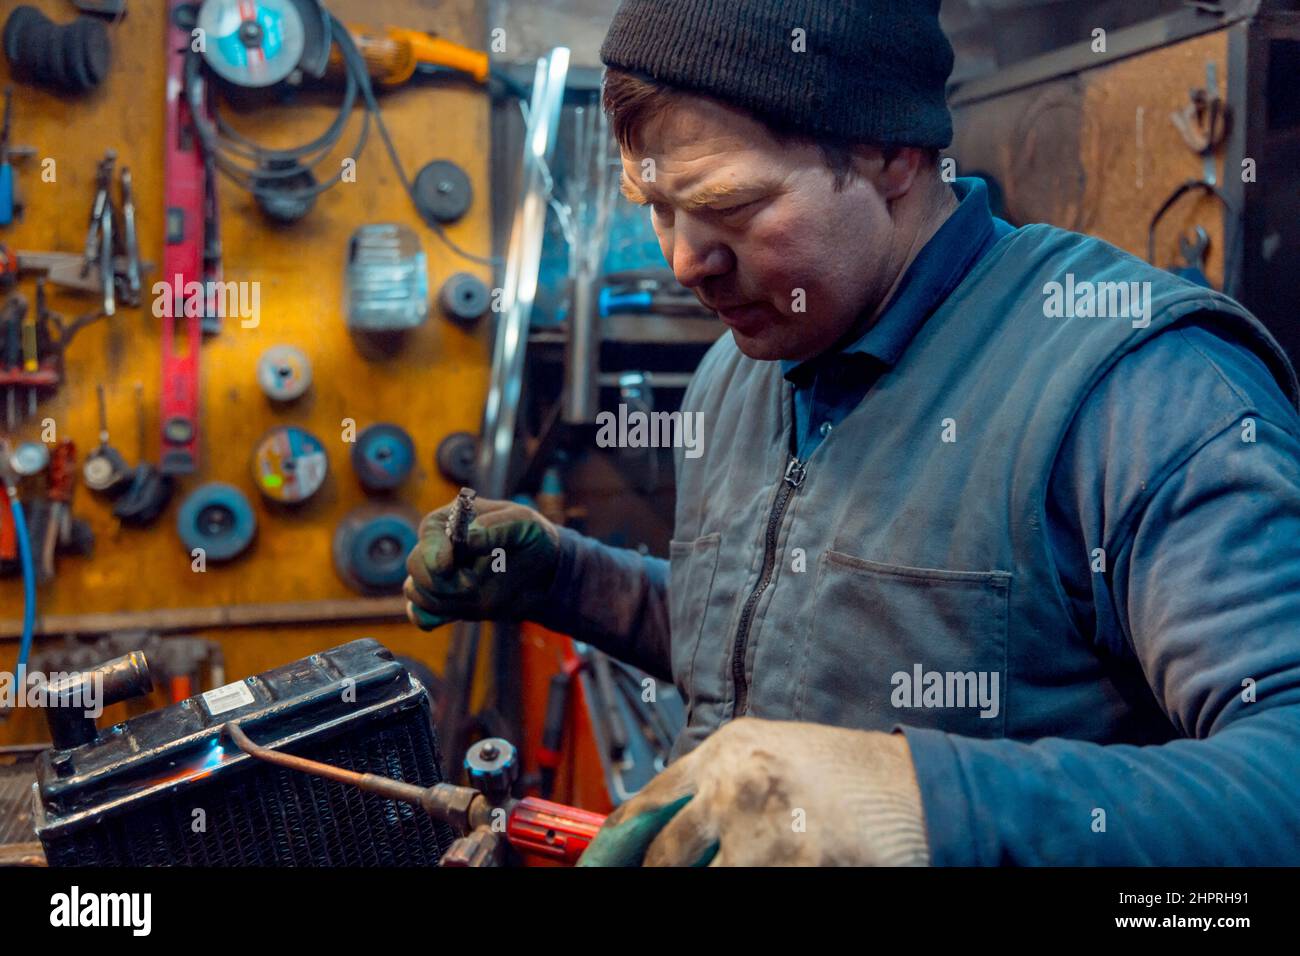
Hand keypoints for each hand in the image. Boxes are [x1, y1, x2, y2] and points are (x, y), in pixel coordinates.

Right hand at [404, 497, 560, 629]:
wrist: (543, 572)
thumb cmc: (530, 537)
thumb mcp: (522, 523)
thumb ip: (496, 527)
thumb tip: (468, 537)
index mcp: (452, 521)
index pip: (428, 534)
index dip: (433, 552)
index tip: (448, 565)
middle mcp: (441, 548)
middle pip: (416, 566)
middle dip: (439, 580)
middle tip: (471, 585)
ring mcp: (442, 577)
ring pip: (416, 592)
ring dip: (440, 600)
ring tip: (473, 595)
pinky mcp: (447, 602)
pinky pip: (421, 615)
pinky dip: (428, 618)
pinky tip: (452, 613)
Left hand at [577, 717, 929, 865]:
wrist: (926, 795)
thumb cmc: (852, 781)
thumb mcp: (772, 761)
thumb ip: (715, 789)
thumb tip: (658, 834)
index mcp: (727, 751)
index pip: (644, 808)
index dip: (612, 851)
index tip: (595, 872)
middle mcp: (737, 785)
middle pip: (663, 861)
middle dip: (664, 880)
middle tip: (680, 879)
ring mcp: (765, 831)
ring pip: (703, 885)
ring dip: (719, 884)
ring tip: (762, 865)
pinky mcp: (796, 869)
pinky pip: (748, 897)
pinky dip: (754, 897)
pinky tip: (788, 874)